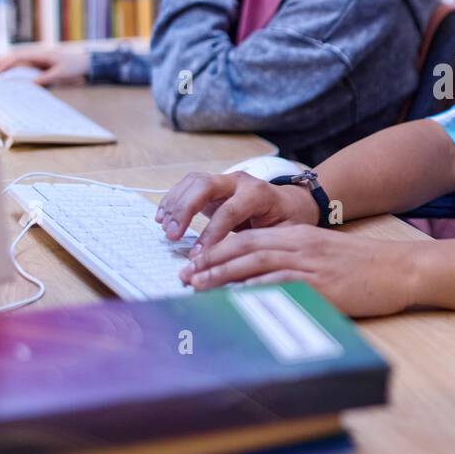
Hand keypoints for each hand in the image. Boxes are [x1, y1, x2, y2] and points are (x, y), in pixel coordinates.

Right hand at [0, 47, 89, 86]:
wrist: (85, 62)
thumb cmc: (74, 66)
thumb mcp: (61, 73)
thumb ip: (46, 78)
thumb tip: (31, 84)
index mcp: (42, 55)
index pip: (20, 57)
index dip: (7, 63)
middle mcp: (38, 55)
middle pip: (16, 57)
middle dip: (3, 63)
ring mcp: (39, 59)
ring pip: (19, 61)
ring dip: (8, 66)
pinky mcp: (41, 64)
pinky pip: (26, 66)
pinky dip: (16, 70)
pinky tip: (10, 75)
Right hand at [155, 171, 316, 250]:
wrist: (292, 204)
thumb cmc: (288, 221)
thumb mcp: (285, 236)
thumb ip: (263, 249)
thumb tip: (242, 272)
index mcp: (259, 194)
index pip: (229, 211)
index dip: (211, 234)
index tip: (198, 256)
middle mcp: (240, 182)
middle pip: (205, 185)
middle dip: (185, 210)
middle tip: (172, 235)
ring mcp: (225, 181)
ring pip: (193, 182)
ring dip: (175, 204)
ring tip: (165, 228)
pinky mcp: (213, 186)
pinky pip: (188, 185)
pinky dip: (173, 199)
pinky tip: (163, 217)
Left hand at [179, 224, 418, 317]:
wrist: (400, 268)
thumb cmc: (366, 267)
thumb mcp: (326, 255)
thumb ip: (298, 262)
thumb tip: (266, 279)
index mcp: (299, 236)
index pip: (249, 237)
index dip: (218, 248)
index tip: (196, 262)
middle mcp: (299, 245)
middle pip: (245, 247)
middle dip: (211, 261)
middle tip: (185, 275)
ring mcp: (309, 263)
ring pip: (255, 262)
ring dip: (222, 274)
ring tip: (197, 286)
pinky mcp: (320, 283)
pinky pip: (280, 282)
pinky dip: (254, 288)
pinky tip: (236, 296)